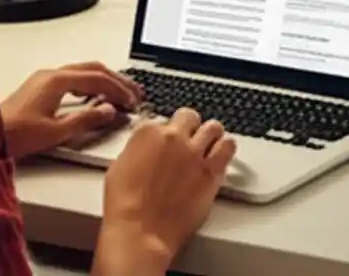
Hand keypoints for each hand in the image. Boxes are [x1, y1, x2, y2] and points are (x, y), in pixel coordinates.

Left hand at [0, 61, 142, 158]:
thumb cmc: (14, 135)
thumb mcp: (56, 132)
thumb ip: (86, 120)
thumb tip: (109, 111)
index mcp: (57, 81)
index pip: (98, 78)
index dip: (119, 89)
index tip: (132, 100)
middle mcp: (51, 75)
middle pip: (94, 69)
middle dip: (117, 80)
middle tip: (135, 92)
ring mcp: (44, 79)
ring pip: (84, 71)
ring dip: (105, 80)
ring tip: (120, 93)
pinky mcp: (40, 87)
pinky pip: (73, 78)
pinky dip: (90, 84)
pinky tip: (95, 97)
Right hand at [93, 108, 236, 274]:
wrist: (140, 231)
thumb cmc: (125, 206)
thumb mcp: (119, 167)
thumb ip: (138, 149)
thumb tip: (146, 149)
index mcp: (148, 133)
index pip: (162, 120)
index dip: (164, 133)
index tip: (165, 143)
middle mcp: (174, 137)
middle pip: (189, 116)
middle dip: (188, 126)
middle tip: (187, 139)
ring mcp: (196, 152)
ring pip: (213, 127)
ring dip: (210, 135)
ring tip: (207, 145)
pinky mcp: (213, 170)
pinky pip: (229, 147)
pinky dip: (226, 148)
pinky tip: (220, 155)